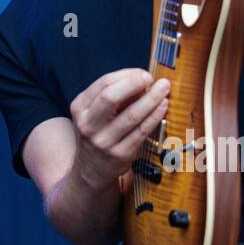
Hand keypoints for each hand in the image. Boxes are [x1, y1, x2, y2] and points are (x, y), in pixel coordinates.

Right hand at [69, 69, 169, 189]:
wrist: (89, 171)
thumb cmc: (96, 133)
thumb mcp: (92, 113)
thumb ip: (111, 96)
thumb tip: (141, 80)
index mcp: (79, 107)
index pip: (104, 84)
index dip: (126, 75)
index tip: (142, 73)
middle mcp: (88, 124)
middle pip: (111, 97)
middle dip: (135, 83)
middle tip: (151, 78)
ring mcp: (103, 141)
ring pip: (131, 115)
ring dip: (151, 99)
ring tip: (164, 88)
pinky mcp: (120, 154)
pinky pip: (141, 131)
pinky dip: (154, 116)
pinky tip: (163, 106)